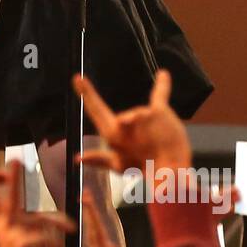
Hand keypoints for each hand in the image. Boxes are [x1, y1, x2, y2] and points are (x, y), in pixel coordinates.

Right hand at [0, 156, 71, 246]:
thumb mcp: (23, 243)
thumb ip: (27, 223)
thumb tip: (32, 210)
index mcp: (1, 225)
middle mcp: (3, 226)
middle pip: (11, 196)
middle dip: (15, 177)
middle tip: (16, 159)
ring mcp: (12, 234)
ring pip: (39, 217)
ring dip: (58, 221)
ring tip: (70, 227)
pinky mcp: (23, 244)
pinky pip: (47, 236)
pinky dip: (56, 246)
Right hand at [75, 69, 191, 180]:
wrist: (169, 172)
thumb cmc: (143, 169)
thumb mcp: (119, 165)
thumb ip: (98, 159)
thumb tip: (76, 158)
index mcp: (111, 133)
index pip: (95, 108)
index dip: (86, 92)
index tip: (76, 77)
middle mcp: (123, 121)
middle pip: (126, 117)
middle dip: (134, 131)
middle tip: (145, 148)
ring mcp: (140, 115)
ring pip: (142, 114)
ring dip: (149, 125)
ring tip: (158, 142)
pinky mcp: (158, 111)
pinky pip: (159, 93)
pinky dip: (162, 83)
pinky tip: (163, 74)